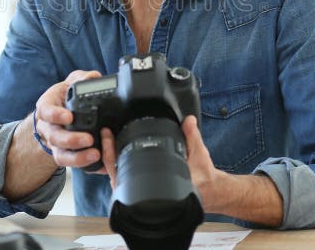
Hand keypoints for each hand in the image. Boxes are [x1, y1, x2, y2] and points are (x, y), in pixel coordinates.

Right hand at [33, 70, 103, 167]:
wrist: (59, 114)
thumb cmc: (64, 98)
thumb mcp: (71, 83)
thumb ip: (82, 78)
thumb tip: (94, 77)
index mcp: (47, 107)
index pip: (46, 111)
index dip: (56, 115)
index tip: (69, 116)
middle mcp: (49, 128)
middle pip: (55, 137)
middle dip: (71, 140)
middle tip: (89, 139)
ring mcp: (57, 145)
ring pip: (61, 156)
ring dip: (78, 158)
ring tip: (95, 154)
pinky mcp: (67, 156)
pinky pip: (74, 165)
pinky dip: (88, 166)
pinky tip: (102, 163)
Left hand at [98, 115, 224, 199]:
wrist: (209, 192)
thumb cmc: (203, 178)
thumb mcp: (199, 154)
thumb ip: (191, 136)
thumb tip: (187, 121)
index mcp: (157, 187)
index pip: (124, 173)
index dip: (112, 156)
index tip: (109, 138)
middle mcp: (146, 192)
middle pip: (115, 175)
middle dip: (107, 153)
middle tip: (105, 134)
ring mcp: (143, 192)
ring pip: (118, 177)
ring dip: (111, 159)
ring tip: (107, 139)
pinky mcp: (145, 188)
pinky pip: (126, 176)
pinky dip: (120, 164)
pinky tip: (117, 151)